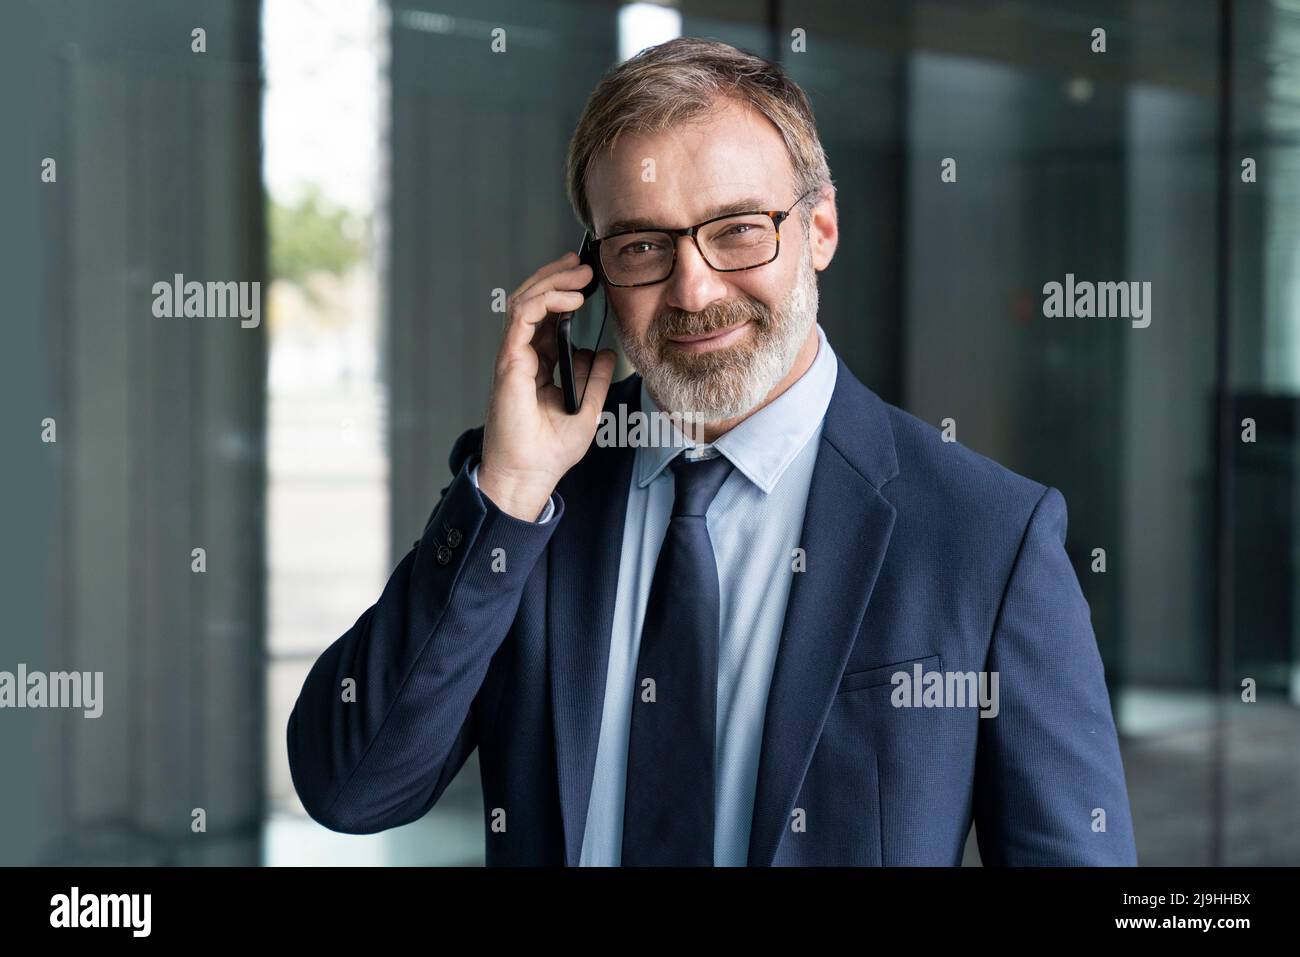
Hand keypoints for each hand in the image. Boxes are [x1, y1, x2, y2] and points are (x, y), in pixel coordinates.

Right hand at [478, 251, 617, 519]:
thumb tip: (607, 352)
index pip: (547, 316)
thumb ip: (596, 380)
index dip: (564, 292)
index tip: (590, 279)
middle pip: (534, 301)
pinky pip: (522, 318)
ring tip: (581, 274)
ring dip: (552, 281)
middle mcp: (523, 355)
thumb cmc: (550, 450)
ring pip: (525, 301)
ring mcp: (513, 356)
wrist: (529, 474)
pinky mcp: (509, 361)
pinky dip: (546, 301)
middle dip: (557, 276)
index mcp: (539, 364)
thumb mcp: (588, 410)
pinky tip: (571, 299)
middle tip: (584, 263)